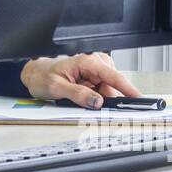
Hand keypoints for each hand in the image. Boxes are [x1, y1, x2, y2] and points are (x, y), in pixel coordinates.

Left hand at [19, 52, 140, 109]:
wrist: (33, 74)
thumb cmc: (42, 76)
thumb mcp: (57, 88)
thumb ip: (78, 95)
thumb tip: (97, 102)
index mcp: (86, 62)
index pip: (113, 76)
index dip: (128, 88)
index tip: (138, 98)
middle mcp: (93, 64)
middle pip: (112, 85)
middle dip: (107, 99)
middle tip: (98, 109)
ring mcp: (93, 71)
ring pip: (107, 90)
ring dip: (100, 99)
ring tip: (79, 100)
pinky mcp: (92, 78)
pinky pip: (101, 91)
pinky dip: (96, 98)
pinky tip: (83, 98)